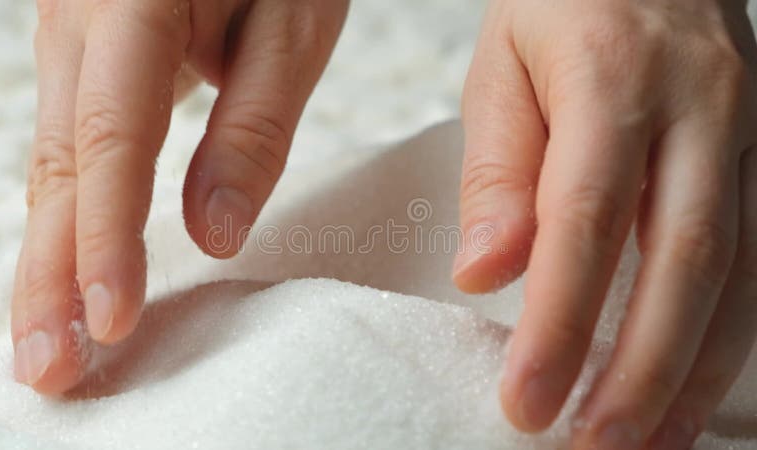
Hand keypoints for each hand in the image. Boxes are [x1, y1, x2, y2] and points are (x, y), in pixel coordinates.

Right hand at [12, 0, 346, 393]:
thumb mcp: (294, 27)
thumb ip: (254, 127)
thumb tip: (212, 233)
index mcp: (135, 7)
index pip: (112, 140)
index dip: (107, 236)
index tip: (111, 319)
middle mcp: (79, 25)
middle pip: (59, 167)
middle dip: (51, 274)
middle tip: (50, 365)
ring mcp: (68, 39)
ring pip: (52, 164)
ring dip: (48, 257)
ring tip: (50, 339)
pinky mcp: (81, 58)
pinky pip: (67, 148)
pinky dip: (67, 218)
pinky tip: (63, 268)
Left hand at [453, 0, 756, 447]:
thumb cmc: (558, 8)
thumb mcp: (502, 69)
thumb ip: (498, 171)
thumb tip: (484, 276)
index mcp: (615, 80)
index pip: (585, 222)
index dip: (558, 322)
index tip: (527, 400)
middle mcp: (700, 107)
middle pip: (681, 260)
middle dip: (640, 370)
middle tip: (593, 447)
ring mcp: (746, 129)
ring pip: (737, 270)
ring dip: (694, 369)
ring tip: (648, 444)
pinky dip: (726, 331)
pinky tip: (692, 384)